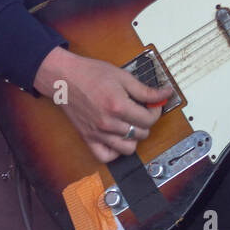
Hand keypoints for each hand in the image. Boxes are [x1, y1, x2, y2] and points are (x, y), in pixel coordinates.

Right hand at [33, 47, 169, 162]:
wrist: (64, 78)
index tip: (152, 105)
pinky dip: (115, 151)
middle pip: (141, 134)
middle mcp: (108, 123)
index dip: (155, 111)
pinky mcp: (88, 138)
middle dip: (145, 122)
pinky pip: (106, 156)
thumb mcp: (122, 76)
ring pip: (128, 148)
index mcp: (118, 106)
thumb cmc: (91, 73)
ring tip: (129, 124)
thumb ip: (145, 90)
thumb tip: (165, 94)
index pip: (149, 120)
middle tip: (140, 110)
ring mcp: (98, 133)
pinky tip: (117, 138)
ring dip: (133, 137)